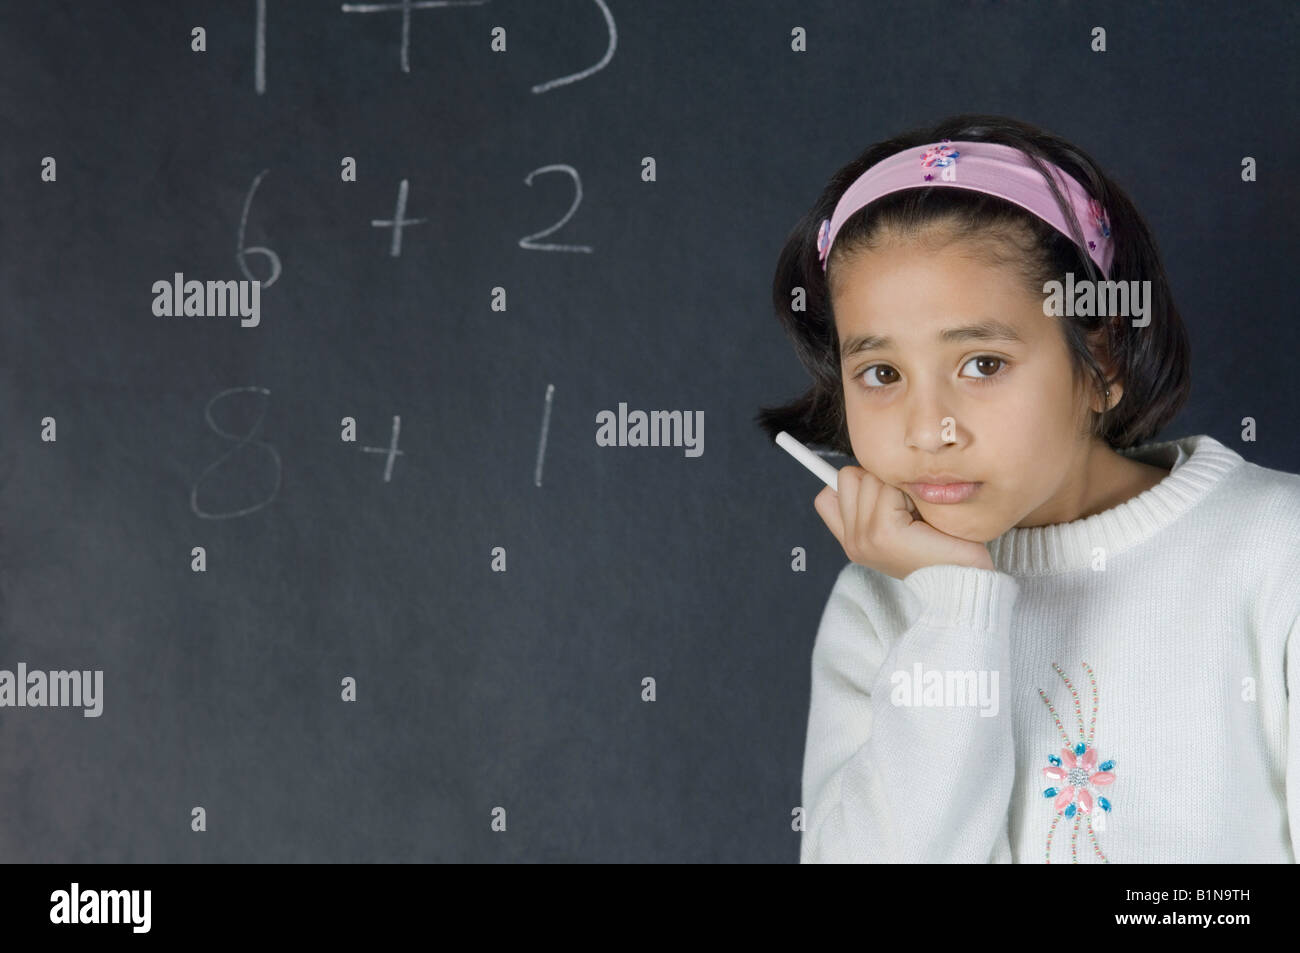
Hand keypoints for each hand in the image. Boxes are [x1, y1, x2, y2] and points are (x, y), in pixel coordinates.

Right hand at [814, 465, 994, 579]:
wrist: (962, 580)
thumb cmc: (941, 549)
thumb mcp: (899, 525)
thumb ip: (873, 504)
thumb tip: (866, 468)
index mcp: (852, 541)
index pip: (825, 497)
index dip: (853, 486)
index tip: (883, 496)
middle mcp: (852, 541)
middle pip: (849, 477)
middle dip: (880, 481)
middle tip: (907, 507)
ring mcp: (863, 538)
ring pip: (870, 478)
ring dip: (898, 486)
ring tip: (917, 514)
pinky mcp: (882, 532)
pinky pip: (889, 488)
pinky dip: (910, 494)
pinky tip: (924, 518)